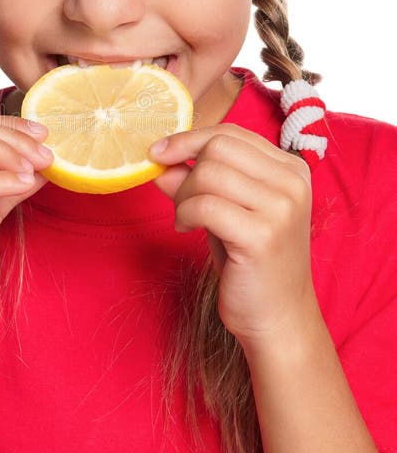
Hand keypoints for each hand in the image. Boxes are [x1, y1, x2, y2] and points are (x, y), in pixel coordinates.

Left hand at [150, 124, 317, 352]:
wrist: (278, 319)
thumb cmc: (251, 263)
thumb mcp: (223, 212)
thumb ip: (196, 182)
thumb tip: (160, 161)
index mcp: (291, 169)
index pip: (231, 134)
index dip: (189, 139)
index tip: (159, 153)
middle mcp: (293, 182)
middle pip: (218, 147)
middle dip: (185, 169)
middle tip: (180, 201)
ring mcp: (282, 208)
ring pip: (209, 173)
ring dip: (183, 196)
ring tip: (185, 220)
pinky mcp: (263, 236)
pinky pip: (205, 206)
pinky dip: (184, 214)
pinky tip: (186, 231)